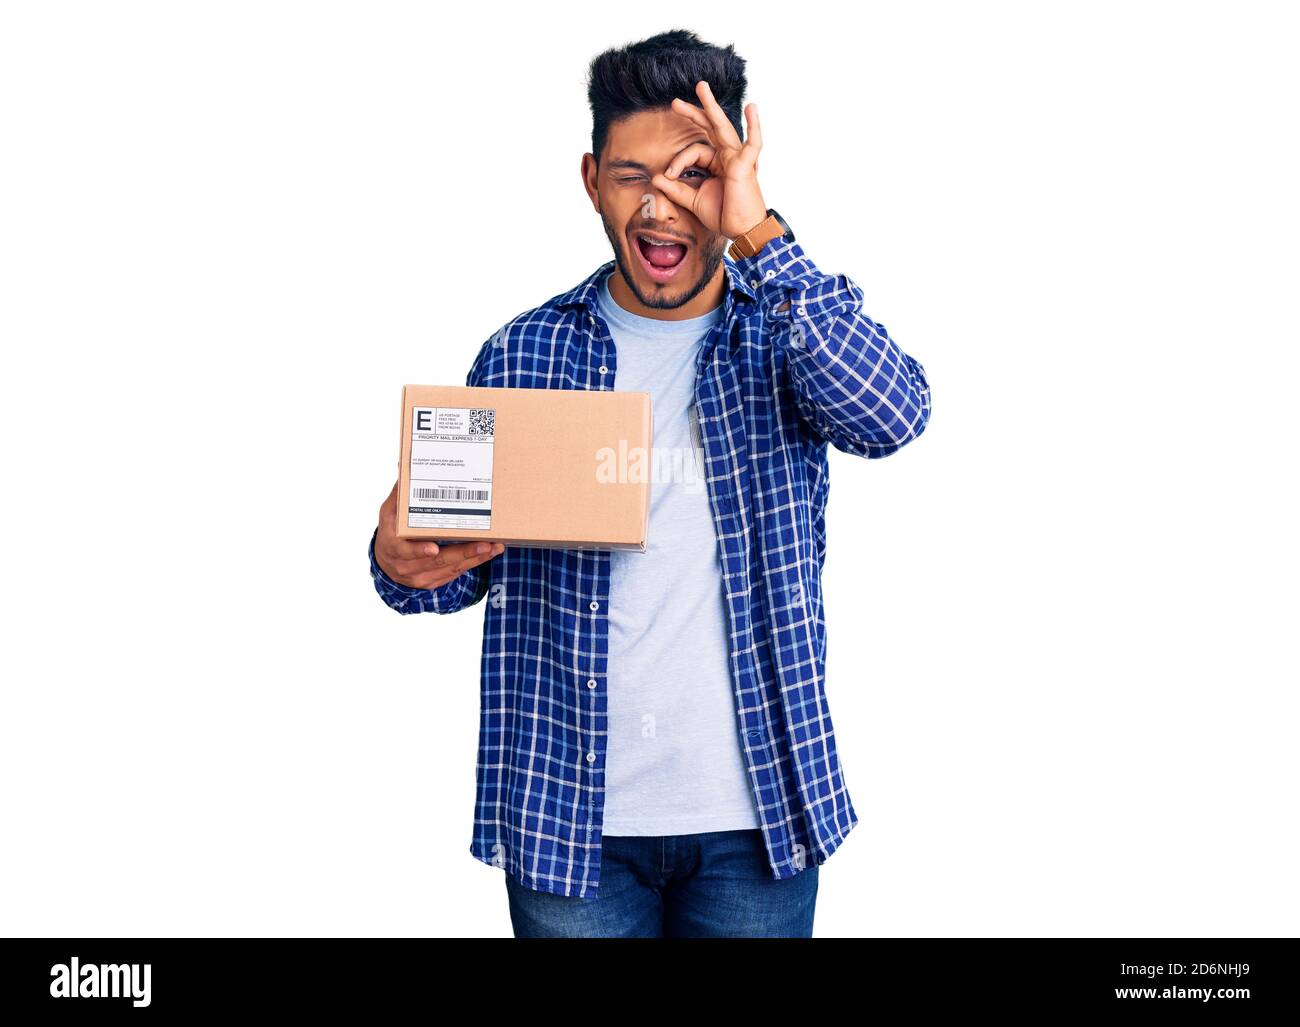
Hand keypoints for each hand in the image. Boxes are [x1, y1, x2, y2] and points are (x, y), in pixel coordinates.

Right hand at [374, 481, 503, 588]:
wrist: (387, 562)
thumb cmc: (391, 531)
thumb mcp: (389, 512)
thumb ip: (399, 494)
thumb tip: (404, 465)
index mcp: (393, 544)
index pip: (405, 550)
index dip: (418, 550)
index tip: (433, 548)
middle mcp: (405, 564)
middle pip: (437, 560)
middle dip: (463, 552)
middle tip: (484, 543)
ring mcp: (419, 576)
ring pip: (450, 568)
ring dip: (474, 558)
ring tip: (494, 547)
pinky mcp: (432, 582)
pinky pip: (455, 573)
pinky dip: (473, 563)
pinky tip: (488, 553)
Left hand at [650, 80, 767, 239]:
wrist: (743, 231)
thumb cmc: (724, 215)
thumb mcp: (694, 201)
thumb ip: (675, 189)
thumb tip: (655, 177)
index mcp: (717, 163)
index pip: (694, 150)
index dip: (678, 161)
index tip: (669, 176)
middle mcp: (727, 156)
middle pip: (709, 128)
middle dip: (693, 112)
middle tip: (674, 102)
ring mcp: (738, 158)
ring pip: (723, 127)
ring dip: (711, 106)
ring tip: (701, 87)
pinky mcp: (745, 166)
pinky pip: (753, 143)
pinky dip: (754, 125)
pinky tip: (752, 108)